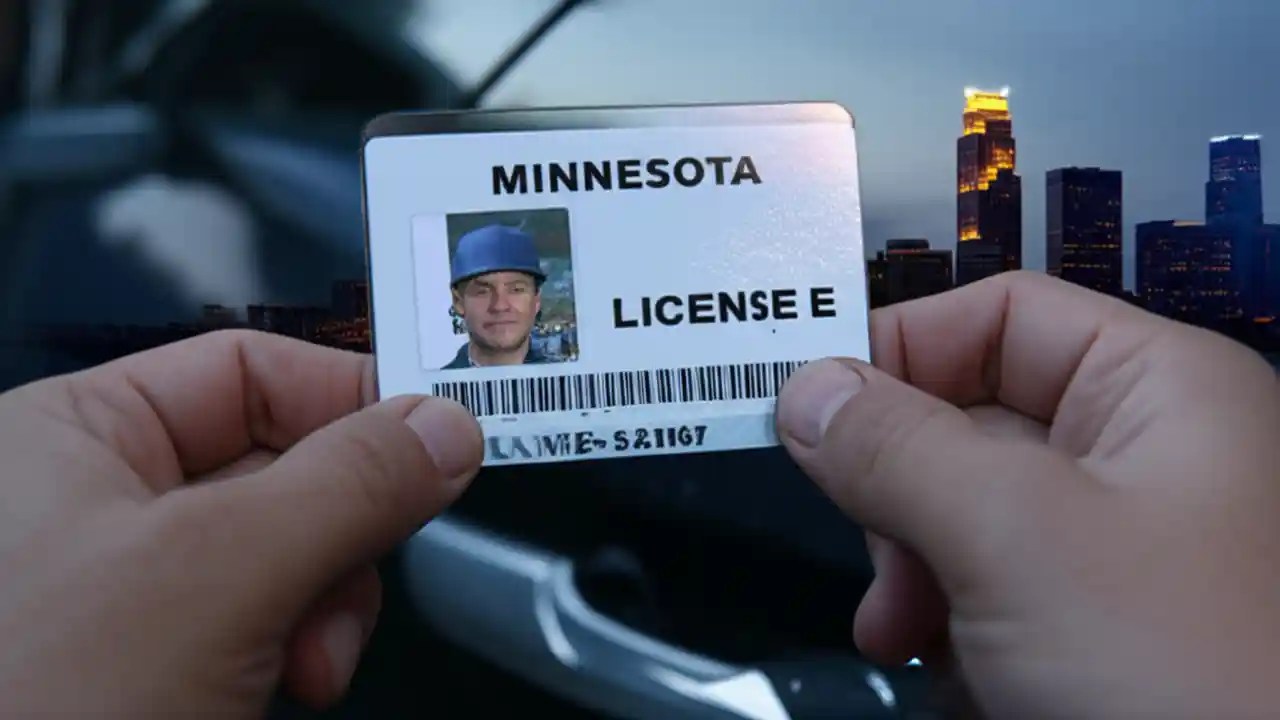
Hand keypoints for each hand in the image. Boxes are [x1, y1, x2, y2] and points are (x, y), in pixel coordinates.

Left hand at [0, 330, 482, 715]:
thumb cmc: (39, 706)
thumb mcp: (219, 573)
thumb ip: (347, 485)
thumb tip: (446, 428)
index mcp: (76, 436)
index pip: (250, 370)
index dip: (350, 400)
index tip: (437, 445)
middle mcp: (95, 502)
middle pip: (280, 464)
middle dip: (335, 533)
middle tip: (352, 583)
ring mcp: (123, 588)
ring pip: (283, 551)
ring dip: (324, 603)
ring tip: (306, 666)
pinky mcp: (151, 660)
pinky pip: (261, 617)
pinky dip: (295, 646)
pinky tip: (285, 687)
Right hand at [776, 271, 1279, 718]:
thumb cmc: (1178, 670)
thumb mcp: (1012, 537)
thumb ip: (896, 449)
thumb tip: (806, 391)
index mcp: (1158, 391)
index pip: (999, 318)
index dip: (898, 349)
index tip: (807, 408)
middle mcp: (1144, 457)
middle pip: (970, 421)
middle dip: (901, 491)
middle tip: (872, 552)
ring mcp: (1124, 549)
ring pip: (968, 514)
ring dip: (914, 568)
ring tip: (899, 632)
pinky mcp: (1101, 627)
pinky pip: (992, 589)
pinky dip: (951, 623)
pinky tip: (948, 671)